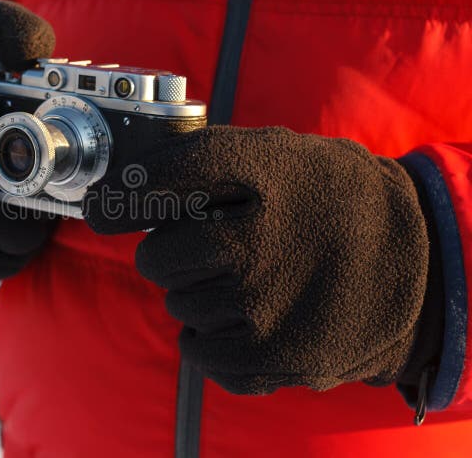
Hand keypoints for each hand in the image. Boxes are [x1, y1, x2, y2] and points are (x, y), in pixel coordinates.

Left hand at [84, 126, 438, 393]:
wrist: (413, 259)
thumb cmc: (327, 201)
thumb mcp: (273, 155)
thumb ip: (197, 161)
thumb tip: (111, 194)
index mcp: (263, 177)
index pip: (163, 180)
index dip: (121, 199)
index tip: (100, 212)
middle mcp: (260, 244)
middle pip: (156, 259)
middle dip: (171, 253)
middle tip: (212, 247)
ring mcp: (268, 308)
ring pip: (178, 306)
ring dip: (196, 294)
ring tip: (246, 280)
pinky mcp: (278, 359)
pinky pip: (199, 354)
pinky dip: (210, 337)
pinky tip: (246, 316)